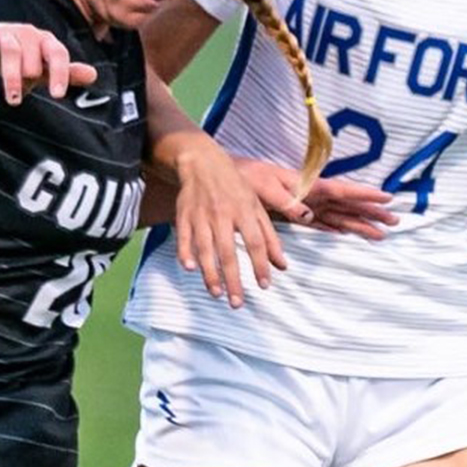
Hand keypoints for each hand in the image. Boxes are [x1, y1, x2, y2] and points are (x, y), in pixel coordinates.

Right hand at [0, 22, 99, 105]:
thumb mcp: (41, 69)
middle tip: (22, 95)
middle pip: (34, 56)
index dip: (60, 73)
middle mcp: (28, 34)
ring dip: (11, 75)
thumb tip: (94, 75)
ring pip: (11, 50)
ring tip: (12, 99)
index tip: (58, 95)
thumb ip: (65, 74)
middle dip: (29, 76)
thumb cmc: (17, 59)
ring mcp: (5, 32)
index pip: (58, 54)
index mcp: (45, 42)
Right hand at [171, 142, 286, 308]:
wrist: (203, 163)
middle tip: (238, 303)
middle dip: (233, 279)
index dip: (260, 264)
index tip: (265, 285)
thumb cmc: (235, 187)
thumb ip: (270, 236)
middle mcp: (222, 214)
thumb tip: (282, 265)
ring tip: (217, 294)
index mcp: (244, 210)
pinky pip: (184, 238)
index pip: (255, 242)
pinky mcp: (184, 216)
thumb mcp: (257, 206)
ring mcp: (201, 216)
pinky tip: (189, 269)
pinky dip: (185, 253)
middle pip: (228, 251)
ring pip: (205, 248)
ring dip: (210, 273)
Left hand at [237, 160, 398, 239]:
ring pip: (340, 215)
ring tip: (382, 232)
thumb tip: (309, 216)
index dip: (364, 196)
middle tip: (396, 220)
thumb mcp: (263, 188)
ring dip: (360, 223)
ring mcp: (307, 204)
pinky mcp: (297, 213)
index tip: (387, 197)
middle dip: (371, 212)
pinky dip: (337, 229)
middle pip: (348, 205)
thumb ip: (286, 201)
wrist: (229, 177)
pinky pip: (324, 223)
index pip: (342, 192)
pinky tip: (348, 234)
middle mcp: (312, 195)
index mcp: (307, 185)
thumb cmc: (246, 178)